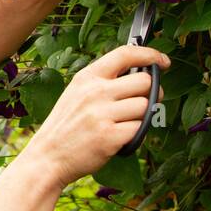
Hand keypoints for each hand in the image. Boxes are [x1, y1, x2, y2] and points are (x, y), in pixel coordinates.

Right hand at [21, 44, 170, 188]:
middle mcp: (95, 92)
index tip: (162, 62)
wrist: (48, 157)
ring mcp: (102, 114)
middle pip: (145, 81)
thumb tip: (142, 75)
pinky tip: (120, 138)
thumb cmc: (67, 126)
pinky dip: (136, 135)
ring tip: (125, 124)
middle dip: (152, 92)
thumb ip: (103, 82)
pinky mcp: (109, 136)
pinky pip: (140, 129)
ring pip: (146, 106)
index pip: (125, 54)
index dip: (150, 54)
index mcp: (87, 77)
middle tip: (144, 103)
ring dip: (143, 116)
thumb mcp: (76, 94)